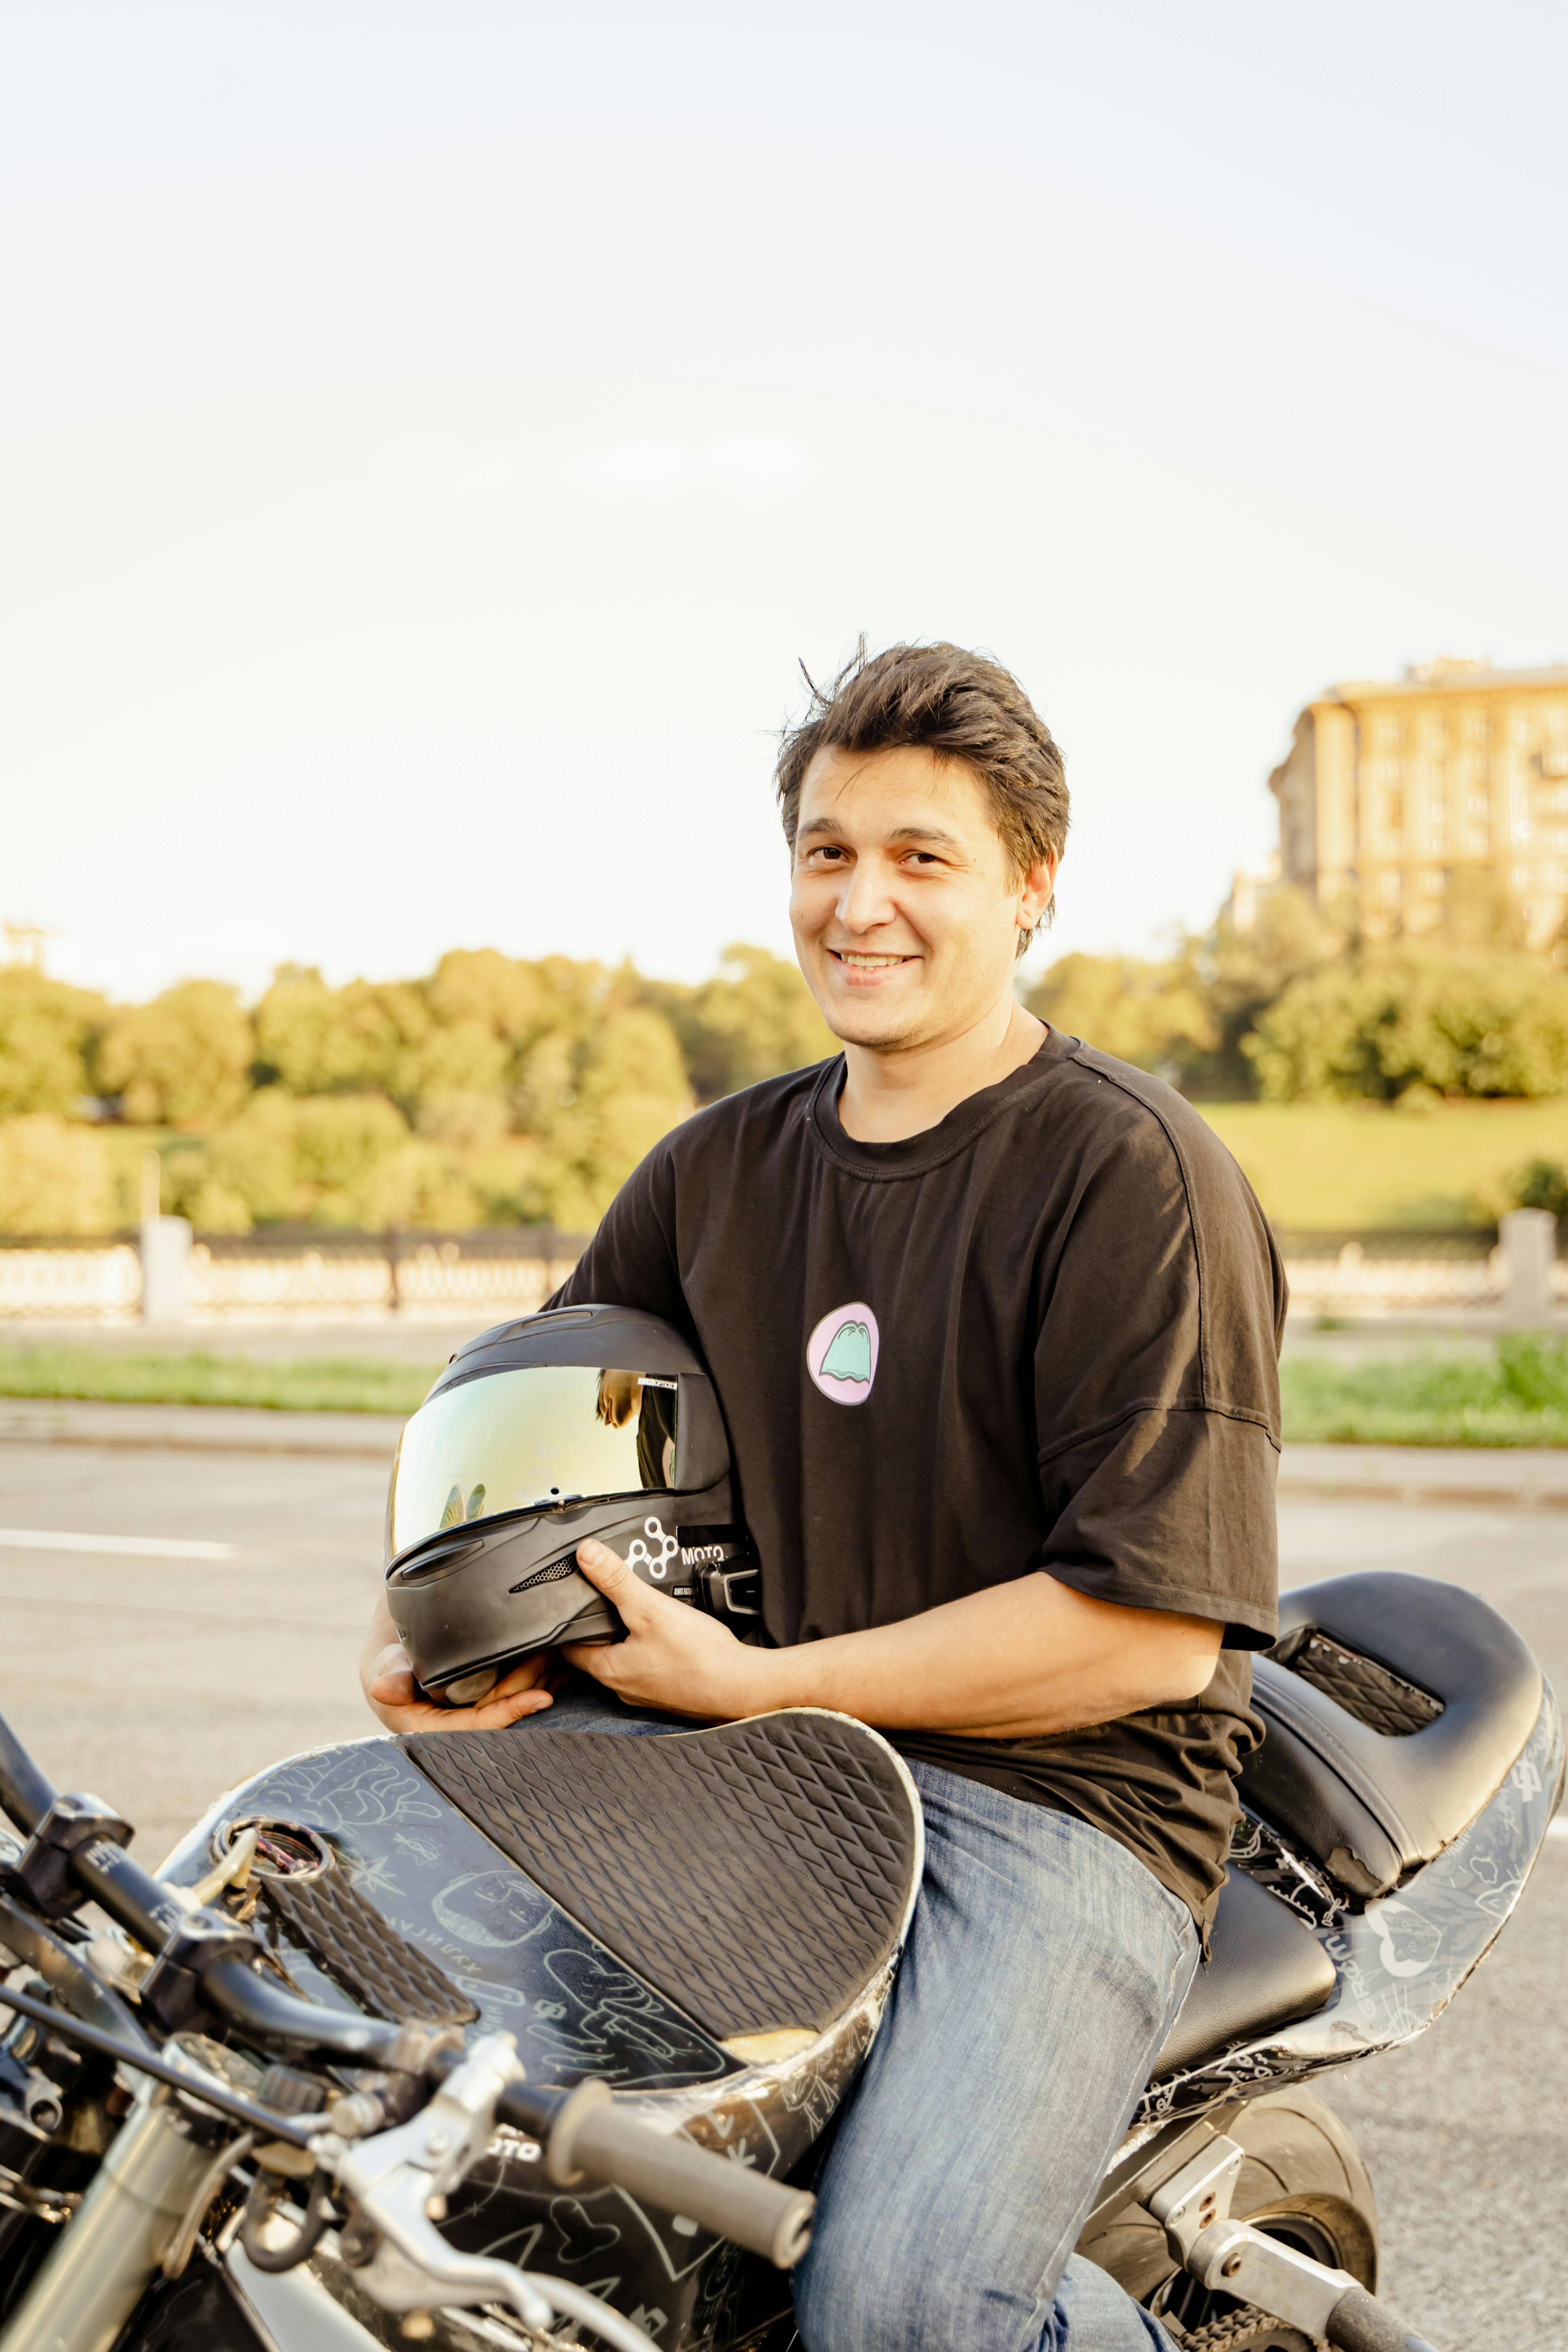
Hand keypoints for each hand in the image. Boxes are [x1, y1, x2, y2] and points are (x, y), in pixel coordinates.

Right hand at [359, 1593, 560, 1733]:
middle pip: (504, 1714)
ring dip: (540, 1682)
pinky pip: (516, 1695)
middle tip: (559, 1664)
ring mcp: (475, 1715)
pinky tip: (561, 1666)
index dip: (509, 1715)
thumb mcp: (386, 1667)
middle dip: (532, 1690)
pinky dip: (538, 1679)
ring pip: (515, 1703)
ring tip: (563, 1659)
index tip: (541, 1698)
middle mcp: (457, 1729)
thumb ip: (390, 1675)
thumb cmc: (389, 1666)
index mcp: (431, 1731)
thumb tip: (385, 1689)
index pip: (478, 1727)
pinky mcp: (487, 1703)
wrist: (396, 1658)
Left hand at [563, 1540, 770, 1718]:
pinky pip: (650, 1668)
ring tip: (637, 1614)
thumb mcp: (650, 1608)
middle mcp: (624, 1687)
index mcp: (609, 1671)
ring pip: (625, 1661)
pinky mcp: (670, 1692)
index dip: (567, 1626)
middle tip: (605, 1603)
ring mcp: (648, 1693)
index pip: (570, 1648)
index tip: (569, 1608)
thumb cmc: (697, 1657)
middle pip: (598, 1653)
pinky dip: (651, 1651)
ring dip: (627, 1640)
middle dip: (600, 1628)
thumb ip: (616, 1580)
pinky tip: (667, 1637)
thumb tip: (587, 1554)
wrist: (741, 1687)